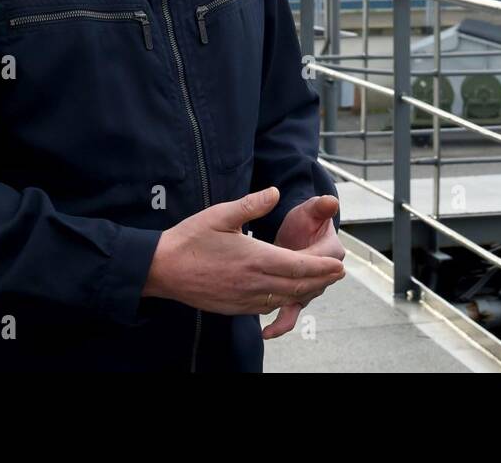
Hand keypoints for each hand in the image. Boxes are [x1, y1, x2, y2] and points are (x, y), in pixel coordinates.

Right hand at [142, 187, 345, 336]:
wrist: (161, 269)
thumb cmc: (190, 239)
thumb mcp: (221, 214)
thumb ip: (252, 204)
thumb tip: (275, 192)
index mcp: (255, 258)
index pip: (299, 266)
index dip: (322, 267)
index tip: (339, 264)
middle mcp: (253, 283)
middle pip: (297, 286)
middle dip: (321, 280)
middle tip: (338, 273)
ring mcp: (243, 299)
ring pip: (283, 298)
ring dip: (304, 291)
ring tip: (320, 283)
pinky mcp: (233, 308)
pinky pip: (264, 306)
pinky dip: (281, 299)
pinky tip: (285, 292)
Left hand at [267, 195, 345, 338]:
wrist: (300, 233)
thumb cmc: (305, 220)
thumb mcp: (311, 210)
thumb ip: (320, 207)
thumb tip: (331, 201)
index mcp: (331, 251)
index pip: (317, 261)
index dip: (301, 266)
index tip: (279, 267)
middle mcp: (325, 275)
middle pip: (308, 288)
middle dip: (289, 295)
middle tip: (268, 301)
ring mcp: (311, 288)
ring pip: (299, 302)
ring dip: (285, 316)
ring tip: (270, 329)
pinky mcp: (298, 296)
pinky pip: (291, 312)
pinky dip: (281, 323)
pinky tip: (266, 333)